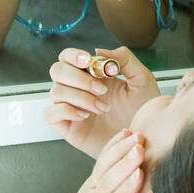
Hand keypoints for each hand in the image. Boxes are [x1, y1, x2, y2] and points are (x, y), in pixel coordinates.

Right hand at [43, 46, 160, 156]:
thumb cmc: (142, 112)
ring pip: (56, 91)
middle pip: (57, 70)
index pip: (69, 57)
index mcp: (92, 75)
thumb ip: (125, 59)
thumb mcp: (142, 81)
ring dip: (80, 97)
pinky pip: (50, 113)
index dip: (73, 56)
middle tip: (101, 89)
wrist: (142, 142)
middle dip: (78, 77)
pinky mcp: (67, 127)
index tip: (89, 60)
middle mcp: (78, 89)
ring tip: (103, 108)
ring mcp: (70, 107)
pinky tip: (85, 115)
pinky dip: (65, 110)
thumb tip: (98, 50)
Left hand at [53, 129, 147, 192]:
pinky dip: (112, 146)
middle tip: (139, 151)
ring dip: (120, 151)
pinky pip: (102, 160)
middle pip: (108, 182)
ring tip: (137, 138)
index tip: (139, 176)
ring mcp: (91, 188)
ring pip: (105, 167)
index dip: (125, 190)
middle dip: (124, 165)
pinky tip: (125, 134)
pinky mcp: (92, 178)